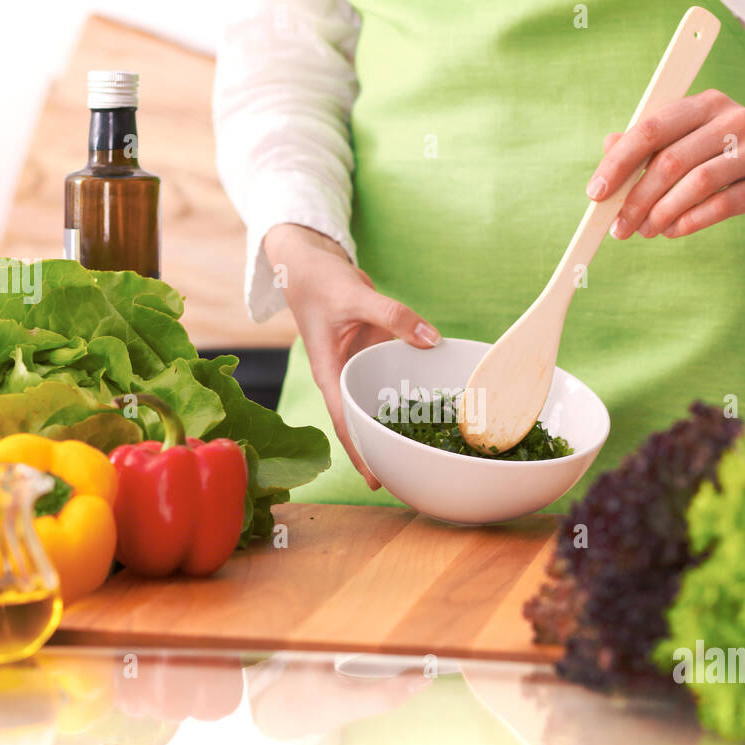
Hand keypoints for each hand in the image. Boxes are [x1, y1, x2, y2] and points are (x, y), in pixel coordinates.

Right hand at [265, 224, 440, 488]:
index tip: (376, 481)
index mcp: (329, 373)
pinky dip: (411, 385)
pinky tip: (436, 399)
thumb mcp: (354, 296)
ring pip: (380, 400)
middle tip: (412, 476)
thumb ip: (394, 316)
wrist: (308, 263)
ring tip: (428, 448)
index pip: (346, 422)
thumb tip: (431, 339)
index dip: (360, 453)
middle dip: (382, 448)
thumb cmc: (319, 282)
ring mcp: (359, 365)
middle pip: (363, 420)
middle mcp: (344, 376)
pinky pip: (393, 374)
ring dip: (399, 420)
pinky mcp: (372, 351)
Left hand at [585, 89, 744, 239]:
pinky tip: (672, 231)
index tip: (596, 192)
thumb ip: (649, 140)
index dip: (619, 162)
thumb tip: (609, 148)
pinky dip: (689, 222)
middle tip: (619, 226)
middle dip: (637, 198)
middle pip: (672, 160)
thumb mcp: (688, 135)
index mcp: (704, 103)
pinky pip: (721, 206)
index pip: (652, 128)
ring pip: (697, 184)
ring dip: (662, 213)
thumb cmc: (724, 147)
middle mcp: (732, 120)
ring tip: (644, 230)